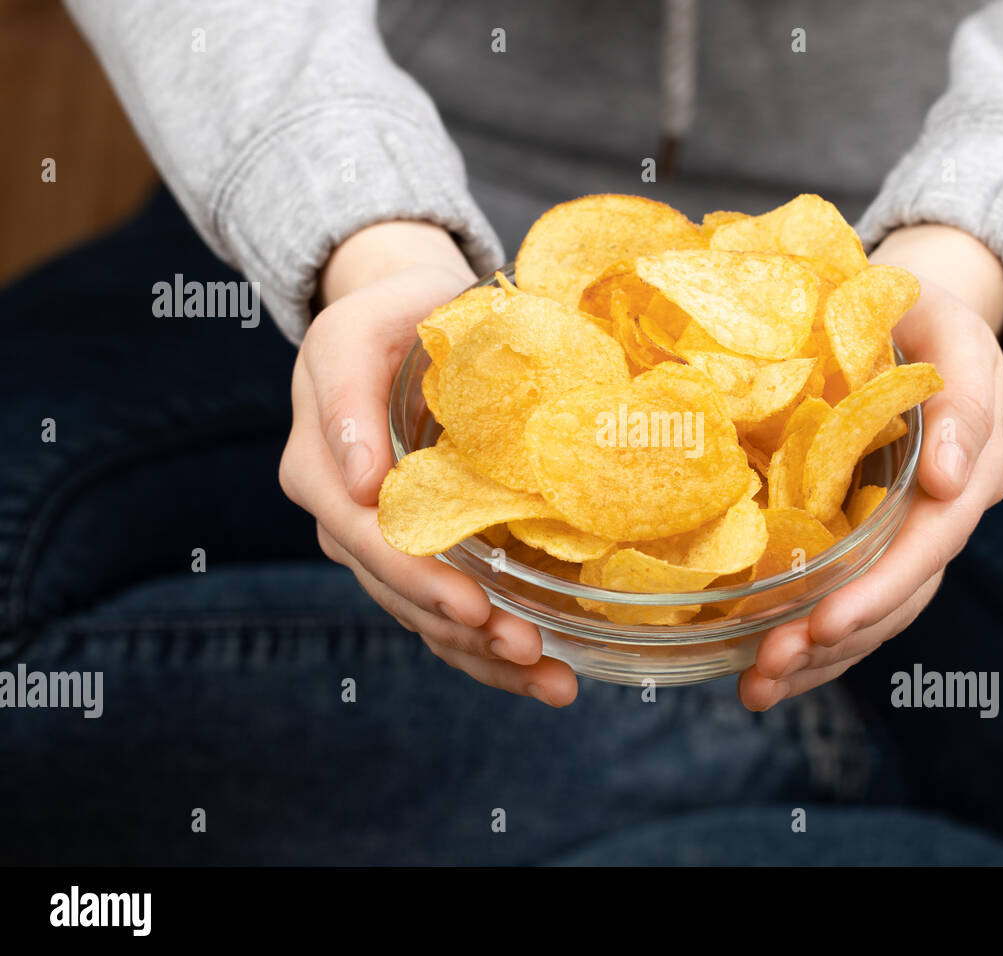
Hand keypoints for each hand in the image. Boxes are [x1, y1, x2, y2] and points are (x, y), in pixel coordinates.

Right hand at [278, 221, 578, 705]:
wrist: (412, 316)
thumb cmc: (390, 316)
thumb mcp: (355, 332)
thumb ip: (346, 397)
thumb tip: (361, 481)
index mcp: (320, 469)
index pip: (366, 538)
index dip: (418, 578)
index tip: (472, 607)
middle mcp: (345, 518)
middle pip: (400, 592)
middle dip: (465, 631)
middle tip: (530, 651)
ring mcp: (384, 543)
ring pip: (426, 618)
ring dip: (487, 657)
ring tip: (552, 681)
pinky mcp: (424, 552)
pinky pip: (449, 613)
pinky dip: (493, 650)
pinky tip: (546, 675)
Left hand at [739, 224, 1002, 709]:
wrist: (904, 313)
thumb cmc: (922, 314)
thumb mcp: (952, 333)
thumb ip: (965, 399)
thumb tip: (957, 478)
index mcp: (971, 469)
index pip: (929, 544)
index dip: (879, 590)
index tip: (823, 624)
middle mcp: (941, 514)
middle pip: (898, 596)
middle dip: (834, 640)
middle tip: (767, 671)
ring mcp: (905, 531)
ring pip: (872, 612)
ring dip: (815, 656)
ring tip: (756, 687)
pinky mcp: (866, 535)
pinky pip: (845, 596)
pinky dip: (808, 637)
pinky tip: (762, 666)